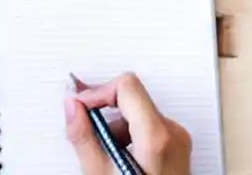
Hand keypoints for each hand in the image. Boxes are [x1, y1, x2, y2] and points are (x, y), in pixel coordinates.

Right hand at [65, 73, 191, 174]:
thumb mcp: (101, 174)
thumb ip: (84, 138)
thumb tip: (73, 108)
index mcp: (157, 136)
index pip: (127, 85)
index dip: (98, 92)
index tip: (80, 106)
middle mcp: (174, 133)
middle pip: (132, 99)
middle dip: (104, 112)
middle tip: (84, 128)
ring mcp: (179, 141)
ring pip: (139, 114)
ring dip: (115, 129)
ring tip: (103, 156)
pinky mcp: (178, 148)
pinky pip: (149, 129)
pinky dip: (129, 138)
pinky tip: (118, 160)